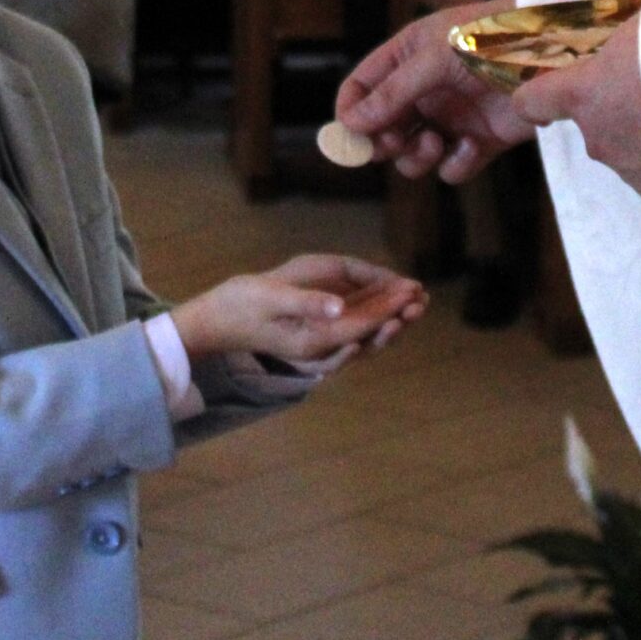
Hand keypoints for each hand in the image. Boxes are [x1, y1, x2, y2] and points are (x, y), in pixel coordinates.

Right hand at [171, 253, 424, 371]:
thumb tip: (338, 306)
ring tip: (416, 299)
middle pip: (369, 335)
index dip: (388, 308)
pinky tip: (388, 300)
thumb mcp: (271, 297)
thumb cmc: (242, 303)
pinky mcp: (316, 333)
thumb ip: (306, 302)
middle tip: (422, 298)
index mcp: (312, 341)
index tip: (411, 292)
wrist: (218, 318)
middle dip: (397, 315)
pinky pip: (353, 328)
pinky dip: (374, 315)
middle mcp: (321, 347)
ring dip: (390, 317)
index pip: (360, 325)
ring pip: (365, 334)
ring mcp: (319, 342)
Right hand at [337, 1, 532, 183]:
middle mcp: (427, 88)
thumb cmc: (495, 38)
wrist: (559, 52)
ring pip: (412, 154)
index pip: (362, 86)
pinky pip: (452, 167)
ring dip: (415, 158)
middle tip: (392, 143)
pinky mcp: (481, 140)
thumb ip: (393, 91)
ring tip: (433, 145)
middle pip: (381, 128)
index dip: (350, 112)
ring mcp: (453, 115)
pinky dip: (456, 165)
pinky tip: (472, 148)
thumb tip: (351, 123)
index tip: (350, 136)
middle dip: (382, 141)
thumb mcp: (437, 56)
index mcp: (410, 55)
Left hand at [514, 15, 640, 198]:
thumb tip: (639, 32)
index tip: (551, 90)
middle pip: (596, 125)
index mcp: (586, 94)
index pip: (533, 101)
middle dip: (621, 110)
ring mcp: (631, 172)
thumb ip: (629, 38)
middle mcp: (600, 139)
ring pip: (631, 151)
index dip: (540, 95)